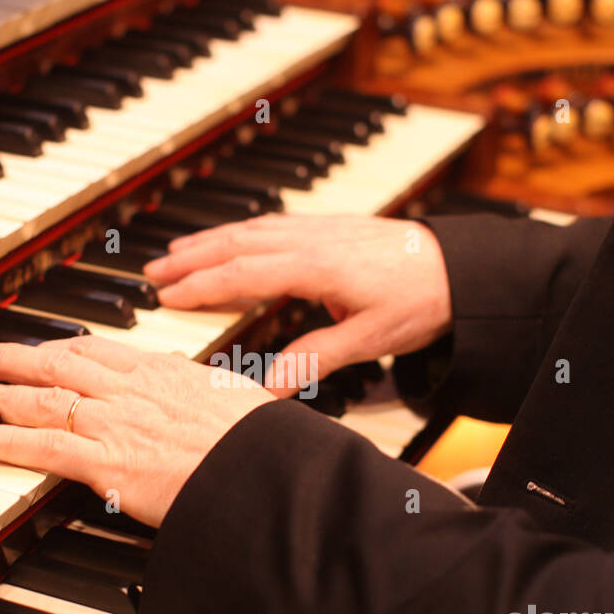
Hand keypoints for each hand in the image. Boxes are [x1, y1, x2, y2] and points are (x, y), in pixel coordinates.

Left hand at [0, 336, 274, 526]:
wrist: (263, 472)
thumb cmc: (259, 442)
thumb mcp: (232, 398)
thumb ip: (198, 388)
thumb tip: (185, 376)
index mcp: (163, 372)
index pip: (97, 350)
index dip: (60, 346)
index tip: (41, 347)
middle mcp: (131, 390)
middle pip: (58, 362)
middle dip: (13, 356)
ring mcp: (114, 424)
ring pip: (42, 397)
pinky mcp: (106, 463)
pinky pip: (42, 446)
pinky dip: (3, 441)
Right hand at [144, 214, 452, 394]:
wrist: (461, 266)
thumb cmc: (422, 299)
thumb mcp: (369, 338)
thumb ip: (315, 359)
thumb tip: (268, 389)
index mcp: (315, 265)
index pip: (241, 272)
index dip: (200, 284)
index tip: (166, 295)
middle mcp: (311, 239)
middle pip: (236, 243)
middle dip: (191, 256)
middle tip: (152, 270)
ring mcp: (321, 228)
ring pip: (252, 229)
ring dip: (211, 239)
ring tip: (177, 251)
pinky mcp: (332, 227)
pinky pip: (273, 224)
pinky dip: (241, 231)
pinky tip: (232, 239)